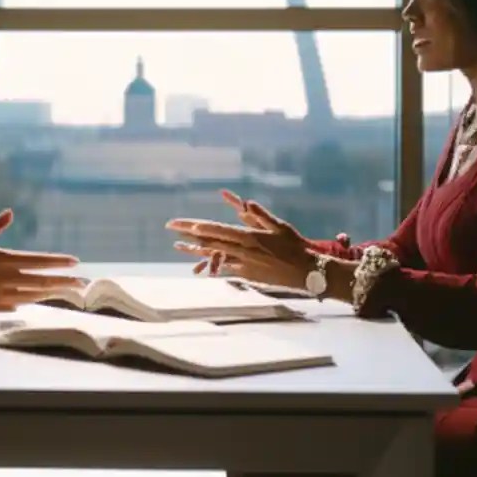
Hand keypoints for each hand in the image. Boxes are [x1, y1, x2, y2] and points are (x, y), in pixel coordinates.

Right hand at [0, 209, 83, 310]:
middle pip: (41, 281)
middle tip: (83, 283)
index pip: (38, 261)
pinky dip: (29, 303)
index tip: (75, 262)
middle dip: (64, 282)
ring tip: (67, 292)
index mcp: (2, 259)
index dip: (58, 262)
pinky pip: (16, 306)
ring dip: (51, 294)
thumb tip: (10, 213)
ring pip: (32, 296)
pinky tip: (37, 301)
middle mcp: (5, 279)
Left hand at [180, 190, 349, 274]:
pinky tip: (197, 262)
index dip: (200, 228)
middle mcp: (243, 251)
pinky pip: (225, 267)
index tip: (185, 225)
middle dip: (188, 234)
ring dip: (193, 250)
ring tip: (177, 244)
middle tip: (170, 227)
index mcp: (250, 237)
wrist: (306, 272)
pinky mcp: (246, 275)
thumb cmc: (294, 246)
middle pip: (210, 241)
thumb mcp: (279, 226)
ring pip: (214, 256)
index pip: (219, 231)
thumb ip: (260, 215)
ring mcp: (243, 265)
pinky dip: (211, 262)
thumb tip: (246, 201)